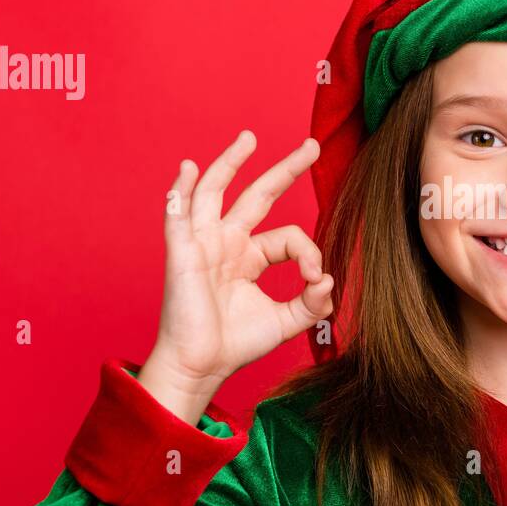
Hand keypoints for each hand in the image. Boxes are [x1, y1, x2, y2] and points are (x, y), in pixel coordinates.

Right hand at [137, 131, 332, 424]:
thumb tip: (328, 279)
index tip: (316, 279)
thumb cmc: (236, 344)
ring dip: (230, 163)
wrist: (201, 366)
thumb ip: (312, 303)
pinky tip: (188, 168)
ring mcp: (203, 243)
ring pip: (215, 191)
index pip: (288, 236)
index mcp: (250, 256)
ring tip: (249, 138)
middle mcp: (227, 243)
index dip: (308, 253)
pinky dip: (180, 190)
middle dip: (285, 169)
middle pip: (257, 195)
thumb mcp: (286, 321)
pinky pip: (177, 215)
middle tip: (311, 145)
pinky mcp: (182, 252)